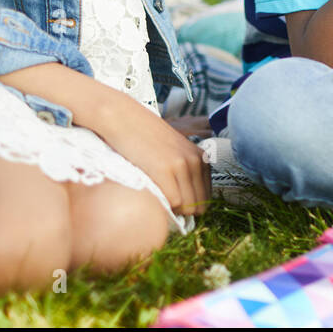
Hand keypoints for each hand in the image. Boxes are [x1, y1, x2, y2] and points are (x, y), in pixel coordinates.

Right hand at [92, 98, 211, 215]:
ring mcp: (182, 164)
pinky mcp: (165, 169)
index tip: (175, 205)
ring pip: (189, 207)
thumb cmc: (145, 139)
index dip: (191, 207)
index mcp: (202, 158)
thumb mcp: (174, 153)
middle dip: (184, 212)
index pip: (206, 197)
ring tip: (158, 199)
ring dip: (174, 210)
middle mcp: (197, 161)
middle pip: (200, 205)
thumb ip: (184, 173)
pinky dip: (164, 205)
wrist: (125, 119)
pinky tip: (154, 196)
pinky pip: (174, 201)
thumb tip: (188, 207)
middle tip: (165, 205)